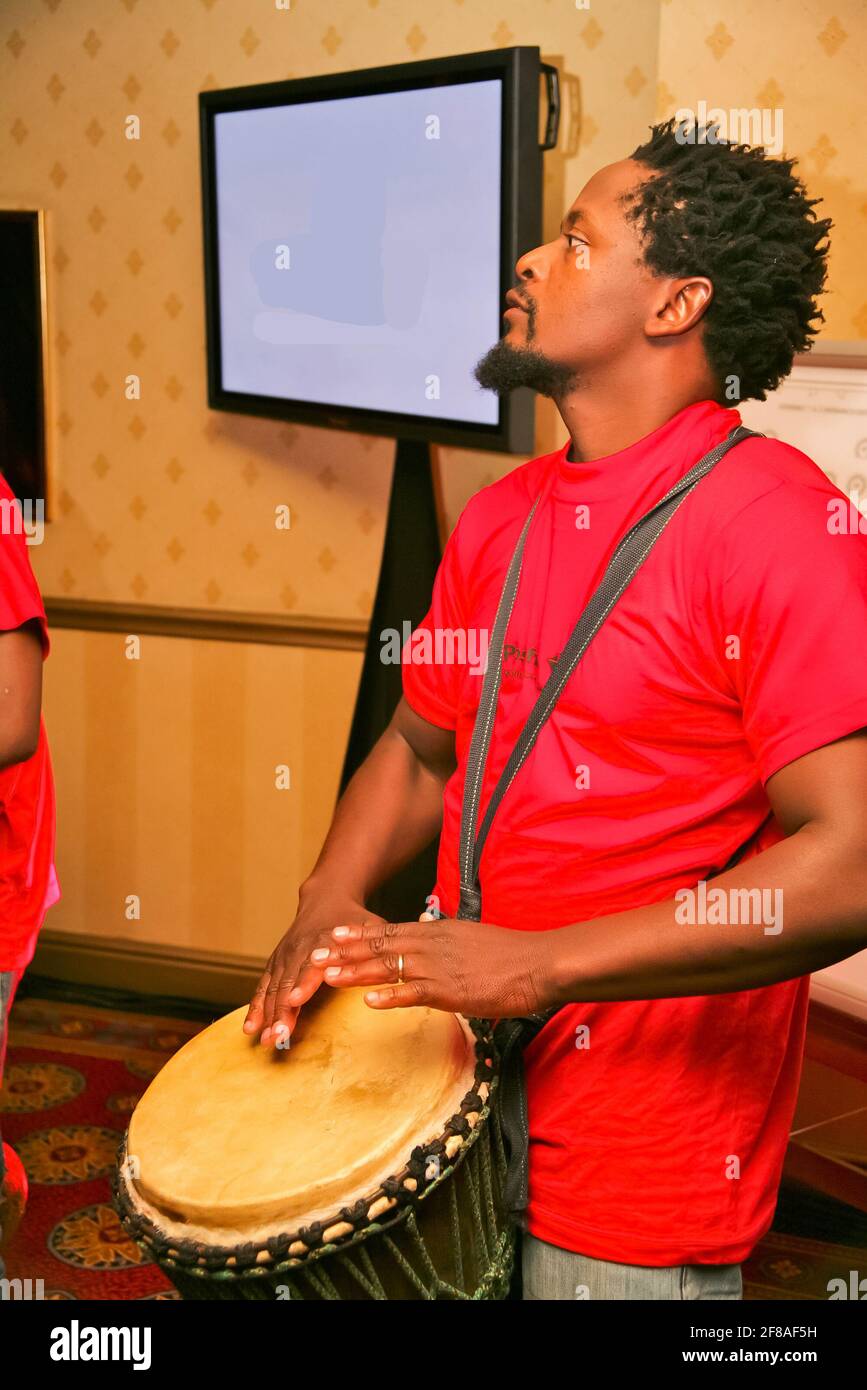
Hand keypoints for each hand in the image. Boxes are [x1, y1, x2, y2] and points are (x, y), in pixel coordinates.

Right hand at [243, 890, 388, 1046]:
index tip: (295, 1002)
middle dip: (280, 1011)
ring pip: (272, 987)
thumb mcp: (372, 928)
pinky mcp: (276, 962)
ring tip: (261, 1039)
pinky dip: (255, 1006)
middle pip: (287, 982)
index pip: (311, 964)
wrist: (326, 898)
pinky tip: (250, 1028)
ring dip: (266, 1014)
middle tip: (277, 1037)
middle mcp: (298, 948)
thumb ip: (376, 949)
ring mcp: (284, 955)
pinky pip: (263, 986)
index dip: (303, 983)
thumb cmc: (354, 918)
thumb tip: (389, 969)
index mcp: (323, 940)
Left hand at [302, 917, 560, 1017]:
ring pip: (389, 967)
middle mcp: (433, 944)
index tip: (333, 933)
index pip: (390, 930)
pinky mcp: (451, 990)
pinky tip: (368, 1002)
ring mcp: (440, 966)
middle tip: (314, 953)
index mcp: (437, 931)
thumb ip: (448, 943)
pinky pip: (413, 992)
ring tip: (327, 975)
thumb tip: (433, 943)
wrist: (538, 963)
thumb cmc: (510, 956)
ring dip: (356, 972)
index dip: (359, 933)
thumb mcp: (472, 939)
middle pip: (380, 945)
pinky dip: (389, 996)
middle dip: (344, 951)